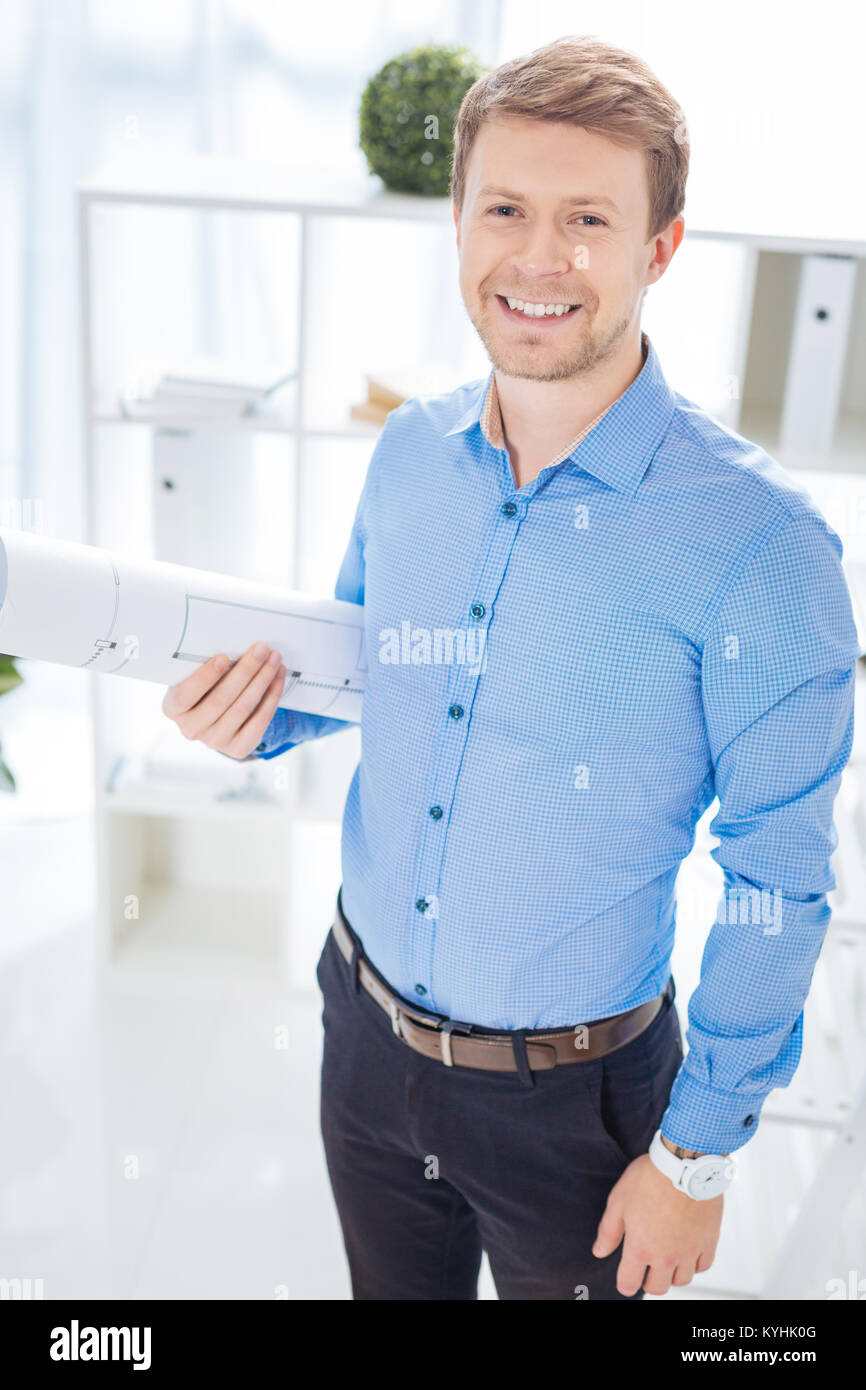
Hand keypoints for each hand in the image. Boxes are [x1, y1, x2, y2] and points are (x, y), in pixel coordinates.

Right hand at [161, 641, 285, 758]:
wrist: (217, 715)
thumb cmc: (205, 686)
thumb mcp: (196, 675)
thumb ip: (206, 664)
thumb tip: (234, 642)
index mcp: (173, 708)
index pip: (185, 695)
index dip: (204, 677)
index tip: (224, 657)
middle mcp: (190, 729)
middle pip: (220, 700)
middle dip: (244, 671)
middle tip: (261, 649)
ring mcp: (214, 742)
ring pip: (242, 709)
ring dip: (262, 680)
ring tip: (274, 659)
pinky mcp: (237, 748)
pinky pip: (259, 722)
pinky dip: (271, 697)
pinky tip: (277, 677)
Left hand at [592, 1154, 722, 1295]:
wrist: (684, 1163)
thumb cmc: (650, 1178)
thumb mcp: (618, 1200)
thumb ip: (608, 1231)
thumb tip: (599, 1251)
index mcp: (640, 1248)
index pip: (629, 1284)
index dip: (624, 1283)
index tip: (625, 1277)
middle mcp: (666, 1256)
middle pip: (658, 1288)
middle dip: (648, 1281)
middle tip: (646, 1266)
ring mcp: (689, 1251)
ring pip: (682, 1280)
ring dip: (672, 1273)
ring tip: (667, 1257)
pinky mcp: (709, 1241)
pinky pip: (703, 1266)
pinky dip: (695, 1264)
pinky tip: (687, 1250)